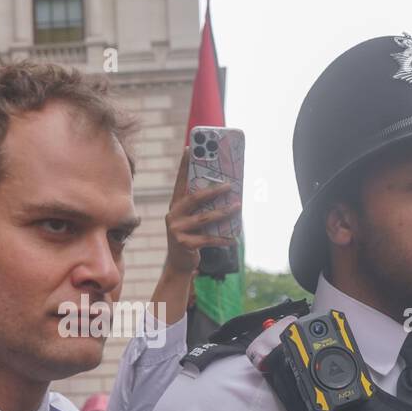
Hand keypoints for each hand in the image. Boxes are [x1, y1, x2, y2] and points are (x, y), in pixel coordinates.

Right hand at [164, 144, 241, 276]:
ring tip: (238, 207)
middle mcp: (173, 214)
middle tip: (230, 185)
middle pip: (194, 198)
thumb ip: (203, 206)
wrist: (179, 263)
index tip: (190, 148)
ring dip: (224, 212)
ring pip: (204, 218)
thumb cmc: (191, 236)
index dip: (184, 164)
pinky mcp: (184, 243)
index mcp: (175, 204)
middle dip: (213, 190)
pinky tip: (235, 237)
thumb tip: (228, 192)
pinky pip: (208, 239)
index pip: (180, 181)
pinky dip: (223, 239)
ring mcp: (177, 230)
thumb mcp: (193, 218)